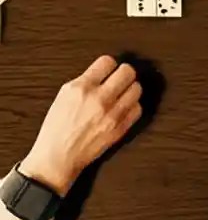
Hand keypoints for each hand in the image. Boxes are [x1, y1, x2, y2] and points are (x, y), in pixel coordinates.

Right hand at [19, 57, 142, 195]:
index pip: (107, 62)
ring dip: (131, 89)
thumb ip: (84, 82)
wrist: (58, 157)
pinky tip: (124, 108)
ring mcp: (112, 114)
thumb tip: (103, 72)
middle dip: (124, 73)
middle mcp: (98, 99)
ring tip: (123, 93)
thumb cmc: (57, 128)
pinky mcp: (121, 127)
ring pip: (137, 88)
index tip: (109, 68)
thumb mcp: (63, 97)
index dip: (109, 64)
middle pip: (128, 72)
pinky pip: (138, 108)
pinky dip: (132, 106)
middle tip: (120, 78)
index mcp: (80, 88)